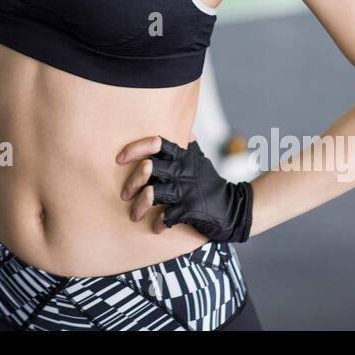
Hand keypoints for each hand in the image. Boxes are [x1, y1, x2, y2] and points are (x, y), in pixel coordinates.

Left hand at [117, 136, 252, 242]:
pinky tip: (157, 226)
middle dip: (132, 182)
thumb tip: (183, 128)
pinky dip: (159, 223)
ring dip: (139, 206)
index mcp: (182, 157)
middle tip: (125, 194)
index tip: (119, 158)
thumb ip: (187, 146)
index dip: (135, 148)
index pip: (156, 143)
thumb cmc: (209, 184)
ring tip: (134, 216)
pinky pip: (166, 216)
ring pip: (152, 194)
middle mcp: (183, 170)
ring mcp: (187, 190)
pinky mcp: (191, 209)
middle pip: (148, 168)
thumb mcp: (199, 160)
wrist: (235, 209)